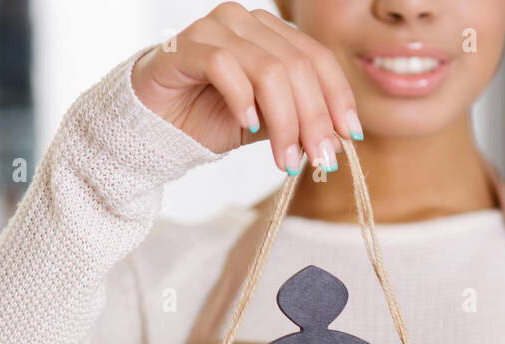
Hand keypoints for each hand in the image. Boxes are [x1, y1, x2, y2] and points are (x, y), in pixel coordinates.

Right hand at [130, 2, 360, 173]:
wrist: (154, 125)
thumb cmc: (207, 119)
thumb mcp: (265, 125)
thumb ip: (296, 123)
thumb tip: (337, 140)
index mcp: (270, 34)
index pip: (318, 59)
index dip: (339, 98)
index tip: (350, 138)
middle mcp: (246, 22)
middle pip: (298, 66)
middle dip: (315, 119)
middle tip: (320, 160)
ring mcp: (215, 28)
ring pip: (268, 69)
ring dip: (285, 121)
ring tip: (286, 160)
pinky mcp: (185, 46)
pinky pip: (224, 66)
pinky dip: (243, 100)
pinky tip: (249, 126)